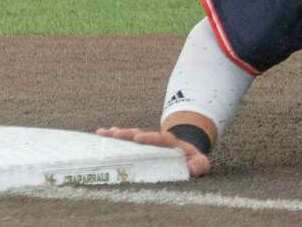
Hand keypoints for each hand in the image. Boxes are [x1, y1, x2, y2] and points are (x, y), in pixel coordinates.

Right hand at [96, 127, 210, 177]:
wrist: (186, 153)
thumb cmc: (192, 160)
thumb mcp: (199, 163)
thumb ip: (199, 165)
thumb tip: (191, 169)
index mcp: (170, 143)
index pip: (159, 138)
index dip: (148, 138)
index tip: (137, 139)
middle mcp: (156, 139)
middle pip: (140, 134)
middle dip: (127, 134)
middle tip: (113, 133)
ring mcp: (146, 141)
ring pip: (131, 136)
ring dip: (117, 134)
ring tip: (103, 133)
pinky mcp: (139, 146)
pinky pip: (126, 141)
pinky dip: (114, 138)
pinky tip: (101, 135)